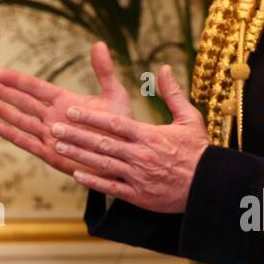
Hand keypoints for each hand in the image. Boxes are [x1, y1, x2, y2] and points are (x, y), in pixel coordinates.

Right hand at [0, 41, 133, 177]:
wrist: (125, 158)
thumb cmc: (121, 127)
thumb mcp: (115, 95)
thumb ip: (104, 71)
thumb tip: (99, 44)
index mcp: (65, 101)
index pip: (36, 88)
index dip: (17, 80)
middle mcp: (53, 117)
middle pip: (23, 102)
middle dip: (2, 92)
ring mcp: (50, 136)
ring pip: (21, 120)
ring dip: (2, 110)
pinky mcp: (52, 155)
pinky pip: (29, 144)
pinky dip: (13, 136)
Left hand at [50, 64, 209, 213]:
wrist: (210, 186)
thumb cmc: (199, 151)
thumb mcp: (189, 119)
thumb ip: (173, 94)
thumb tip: (164, 68)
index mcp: (150, 136)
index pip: (114, 124)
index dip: (90, 117)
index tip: (70, 110)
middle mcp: (140, 155)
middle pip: (102, 143)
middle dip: (76, 135)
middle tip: (53, 128)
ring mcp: (138, 176)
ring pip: (103, 164)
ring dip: (79, 155)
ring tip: (58, 147)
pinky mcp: (139, 195)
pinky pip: (112, 188)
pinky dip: (93, 182)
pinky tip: (76, 174)